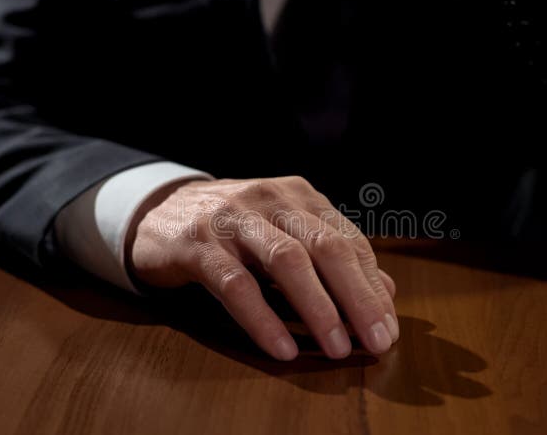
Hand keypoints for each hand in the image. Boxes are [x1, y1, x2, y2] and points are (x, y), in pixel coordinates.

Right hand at [129, 176, 398, 359]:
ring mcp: (233, 218)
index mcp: (299, 197)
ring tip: (337, 348)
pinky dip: (263, 319)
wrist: (158, 212)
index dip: (372, 286)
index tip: (387, 329)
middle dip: (357, 297)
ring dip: (318, 308)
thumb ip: (333, 259)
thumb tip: (387, 292)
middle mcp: (271, 200)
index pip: (348, 240)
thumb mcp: (285, 236)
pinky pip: (237, 285)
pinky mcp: (199, 243)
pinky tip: (282, 348)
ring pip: (287, 262)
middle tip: (375, 341)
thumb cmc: (234, 230)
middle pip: (326, 247)